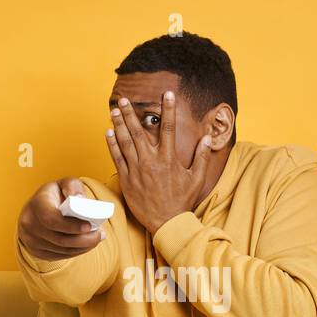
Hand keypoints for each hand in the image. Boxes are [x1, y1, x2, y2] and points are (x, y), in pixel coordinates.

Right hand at [16, 178, 105, 260]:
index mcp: (36, 204)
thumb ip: (73, 187)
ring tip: (96, 239)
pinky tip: (85, 245)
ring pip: (62, 249)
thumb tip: (80, 199)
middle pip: (60, 239)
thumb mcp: (64, 184)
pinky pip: (60, 256)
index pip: (51, 219)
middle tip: (100, 235)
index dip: (71, 225)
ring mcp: (31, 240)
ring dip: (83, 247)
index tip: (89, 226)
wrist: (38, 209)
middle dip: (84, 240)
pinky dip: (76, 252)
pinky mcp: (36, 251)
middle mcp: (30, 223)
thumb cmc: (56, 195)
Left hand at [106, 90, 211, 233]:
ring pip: (125, 142)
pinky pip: (117, 158)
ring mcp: (137, 170)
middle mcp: (151, 162)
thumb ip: (201, 157)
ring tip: (114, 111)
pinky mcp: (127, 179)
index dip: (168, 109)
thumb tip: (208, 138)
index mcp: (168, 159)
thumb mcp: (196, 179)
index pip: (168, 128)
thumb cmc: (182, 202)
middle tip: (125, 99)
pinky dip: (112, 144)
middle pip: (139, 131)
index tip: (167, 94)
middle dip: (131, 113)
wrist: (166, 222)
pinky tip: (109, 132)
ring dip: (119, 125)